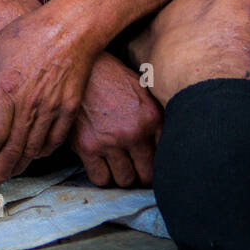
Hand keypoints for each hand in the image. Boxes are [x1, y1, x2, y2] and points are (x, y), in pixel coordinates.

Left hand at [0, 6, 95, 186]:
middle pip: (13, 151)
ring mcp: (51, 109)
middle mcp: (28, 106)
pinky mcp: (69, 109)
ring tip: (11, 172)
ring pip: (34, 149)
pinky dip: (44, 151)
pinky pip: (55, 140)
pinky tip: (36, 152)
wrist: (72, 27)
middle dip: (0, 170)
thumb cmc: (31, 33)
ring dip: (21, 164)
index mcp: (6, 91)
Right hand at [66, 53, 162, 187]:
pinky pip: (100, 178)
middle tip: (135, 168)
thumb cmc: (112, 78)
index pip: (165, 158)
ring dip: (121, 174)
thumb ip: (156, 117)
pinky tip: (101, 162)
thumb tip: (168, 143)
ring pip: (124, 180)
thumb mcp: (144, 90)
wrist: (81, 69)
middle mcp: (133, 132)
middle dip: (141, 174)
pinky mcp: (87, 146)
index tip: (151, 164)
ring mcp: (109, 141)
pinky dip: (102, 174)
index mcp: (152, 118)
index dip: (158, 164)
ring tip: (117, 163)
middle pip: (146, 175)